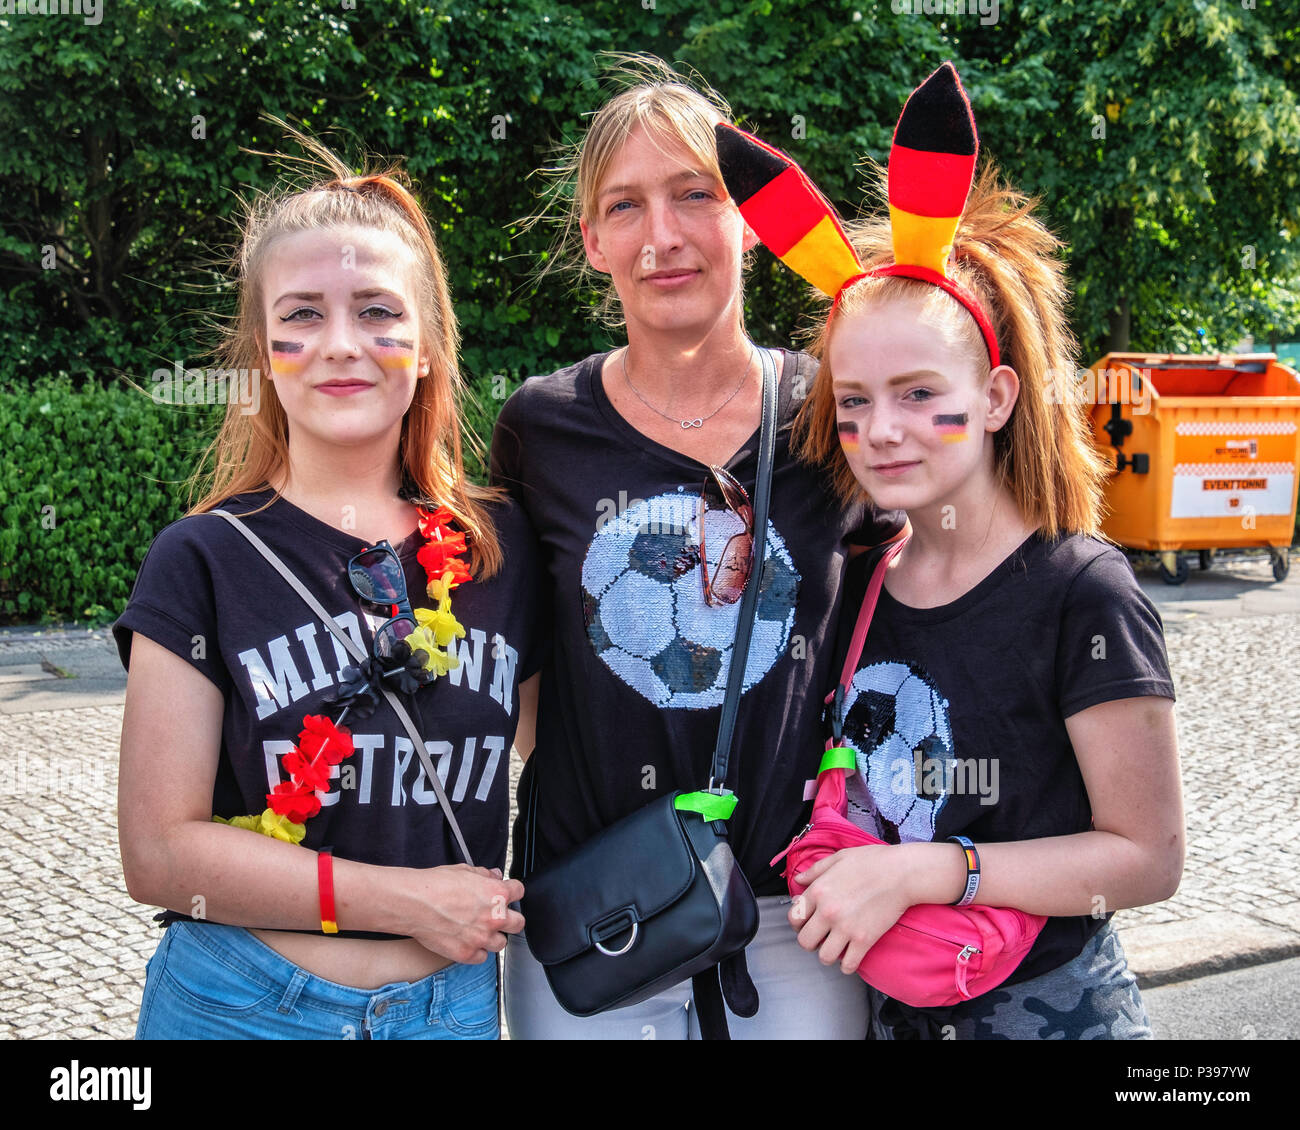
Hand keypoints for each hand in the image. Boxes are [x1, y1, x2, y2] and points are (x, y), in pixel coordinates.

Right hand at [403, 863, 524, 964]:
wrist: (414, 903)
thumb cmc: (435, 885)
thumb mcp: (464, 870)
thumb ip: (485, 874)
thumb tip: (495, 876)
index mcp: (497, 894)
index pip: (519, 892)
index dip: (512, 891)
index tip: (506, 894)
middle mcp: (494, 917)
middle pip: (518, 923)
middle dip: (509, 919)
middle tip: (497, 917)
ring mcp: (481, 938)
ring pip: (501, 943)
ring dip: (492, 937)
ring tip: (479, 931)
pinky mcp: (467, 954)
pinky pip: (482, 958)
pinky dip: (476, 951)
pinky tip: (468, 942)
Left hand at [788, 846, 914, 974]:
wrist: (901, 873)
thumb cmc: (872, 861)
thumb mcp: (838, 858)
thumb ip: (815, 870)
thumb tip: (799, 879)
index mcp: (818, 891)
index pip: (794, 917)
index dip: (798, 923)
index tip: (807, 922)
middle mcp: (827, 912)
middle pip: (804, 942)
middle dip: (810, 941)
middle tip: (820, 937)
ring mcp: (845, 928)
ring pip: (824, 957)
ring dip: (828, 955)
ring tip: (835, 947)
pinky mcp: (864, 940)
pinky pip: (848, 965)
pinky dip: (847, 965)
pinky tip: (850, 956)